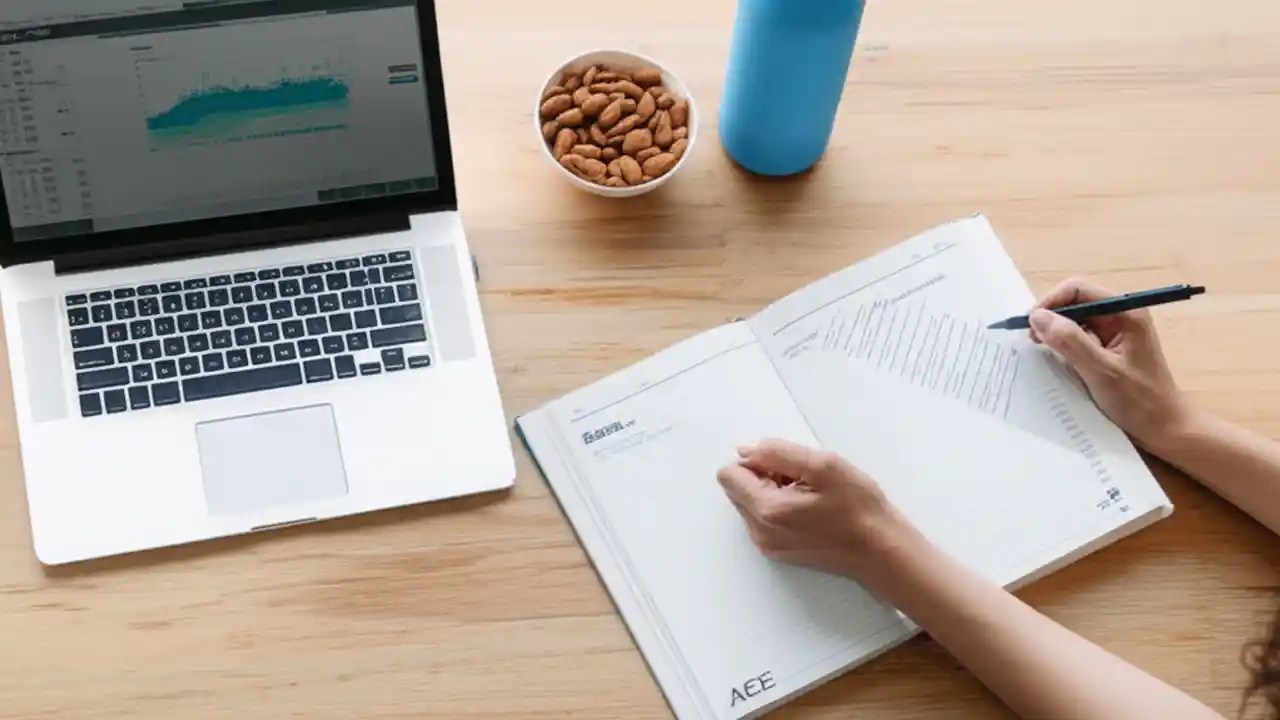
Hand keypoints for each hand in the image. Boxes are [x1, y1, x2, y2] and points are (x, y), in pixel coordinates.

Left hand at [716, 439, 909, 579]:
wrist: (881, 552)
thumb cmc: (860, 509)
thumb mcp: (823, 465)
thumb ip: (777, 453)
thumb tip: (746, 451)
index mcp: (767, 510)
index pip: (728, 475)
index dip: (756, 461)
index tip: (787, 468)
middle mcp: (760, 532)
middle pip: (737, 489)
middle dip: (763, 476)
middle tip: (802, 481)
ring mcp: (768, 545)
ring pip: (750, 502)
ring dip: (772, 491)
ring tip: (809, 495)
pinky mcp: (779, 551)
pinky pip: (764, 518)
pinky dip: (780, 507)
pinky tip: (810, 509)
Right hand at [1028, 277, 1190, 448]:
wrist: (1164, 428)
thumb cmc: (1140, 402)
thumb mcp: (1101, 372)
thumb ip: (1070, 341)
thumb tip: (1038, 317)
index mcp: (1126, 313)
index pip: (1079, 289)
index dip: (1051, 302)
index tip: (1031, 324)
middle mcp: (1121, 316)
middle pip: (1076, 301)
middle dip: (1051, 316)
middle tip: (1032, 340)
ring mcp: (1115, 332)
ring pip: (1075, 319)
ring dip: (1056, 331)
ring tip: (1041, 350)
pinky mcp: (1109, 348)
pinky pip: (1079, 337)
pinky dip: (1064, 345)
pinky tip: (1056, 359)